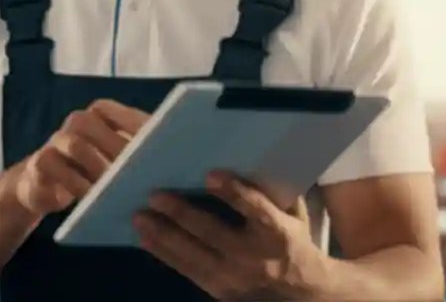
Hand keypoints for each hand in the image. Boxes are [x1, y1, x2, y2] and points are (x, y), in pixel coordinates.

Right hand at [14, 99, 148, 215]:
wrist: (45, 186)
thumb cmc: (94, 171)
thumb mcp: (116, 161)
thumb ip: (137, 154)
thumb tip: (172, 161)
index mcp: (99, 116)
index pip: (114, 110)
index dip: (132, 122)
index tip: (157, 141)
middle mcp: (77, 123)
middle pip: (91, 123)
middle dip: (115, 145)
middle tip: (138, 169)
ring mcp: (56, 141)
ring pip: (75, 145)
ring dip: (96, 166)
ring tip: (115, 188)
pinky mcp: (40, 163)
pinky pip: (53, 166)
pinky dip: (74, 182)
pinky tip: (91, 199)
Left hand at [133, 171, 326, 300]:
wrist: (304, 297)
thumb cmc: (294, 244)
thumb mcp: (293, 217)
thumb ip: (271, 193)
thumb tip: (242, 157)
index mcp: (278, 233)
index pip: (255, 210)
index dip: (233, 192)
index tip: (210, 174)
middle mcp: (255, 257)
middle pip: (213, 233)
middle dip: (182, 214)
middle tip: (155, 195)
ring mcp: (235, 278)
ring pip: (193, 255)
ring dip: (164, 235)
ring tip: (140, 217)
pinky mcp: (220, 293)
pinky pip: (188, 271)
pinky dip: (165, 255)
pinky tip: (147, 240)